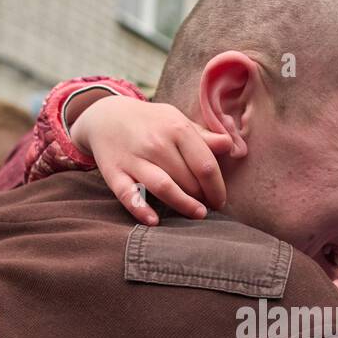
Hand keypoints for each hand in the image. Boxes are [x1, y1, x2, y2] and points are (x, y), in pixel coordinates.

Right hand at [70, 95, 236, 224]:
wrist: (106, 116)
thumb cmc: (151, 122)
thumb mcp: (177, 120)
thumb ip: (204, 136)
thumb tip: (232, 146)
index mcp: (176, 128)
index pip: (205, 165)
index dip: (217, 187)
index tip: (220, 200)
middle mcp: (156, 143)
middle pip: (188, 179)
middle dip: (202, 198)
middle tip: (208, 208)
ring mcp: (134, 158)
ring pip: (164, 187)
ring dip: (184, 205)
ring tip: (197, 214)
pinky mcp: (114, 173)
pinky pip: (128, 195)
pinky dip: (141, 209)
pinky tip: (155, 221)